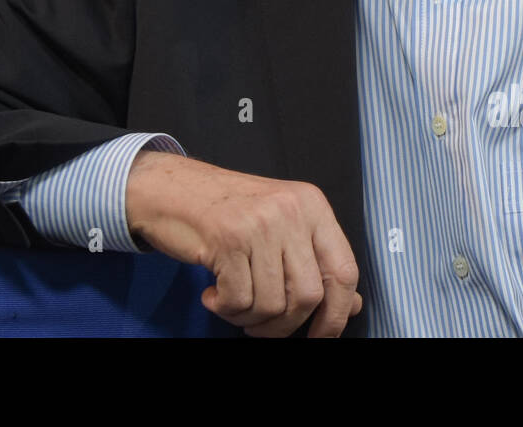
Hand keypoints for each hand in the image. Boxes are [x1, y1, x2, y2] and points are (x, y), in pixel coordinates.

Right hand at [125, 150, 361, 336]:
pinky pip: (239, 301)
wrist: (172, 188)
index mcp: (312, 205)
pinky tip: (213, 294)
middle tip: (262, 326)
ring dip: (250, 319)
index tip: (321, 335)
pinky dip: (226, 309)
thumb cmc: (228, 212)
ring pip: (273, 304)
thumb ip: (315, 262)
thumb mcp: (281, 227)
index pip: (344, 270)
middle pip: (309, 295)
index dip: (336, 313)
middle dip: (285, 325)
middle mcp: (291, 210)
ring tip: (232, 303)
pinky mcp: (228, 238)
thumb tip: (350, 305)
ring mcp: (260, 223)